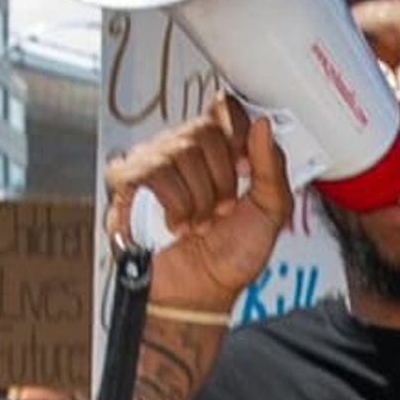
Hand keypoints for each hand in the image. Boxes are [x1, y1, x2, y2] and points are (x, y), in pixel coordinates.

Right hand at [105, 95, 293, 311]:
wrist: (201, 291)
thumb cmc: (231, 254)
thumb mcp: (270, 211)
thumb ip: (272, 167)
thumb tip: (262, 124)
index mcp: (215, 150)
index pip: (224, 108)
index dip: (238, 133)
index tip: (246, 169)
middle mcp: (180, 149)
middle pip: (204, 131)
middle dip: (223, 179)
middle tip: (222, 210)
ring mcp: (151, 163)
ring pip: (180, 152)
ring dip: (200, 198)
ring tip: (199, 223)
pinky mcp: (127, 184)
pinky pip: (153, 172)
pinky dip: (175, 204)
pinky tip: (177, 225)